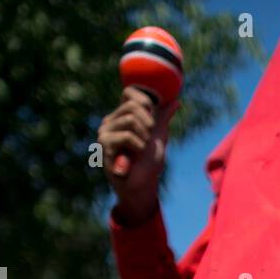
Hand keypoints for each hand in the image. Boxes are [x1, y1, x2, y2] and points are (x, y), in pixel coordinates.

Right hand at [98, 88, 179, 225]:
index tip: (152, 118)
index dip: (145, 100)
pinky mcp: (104, 144)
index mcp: (122, 116)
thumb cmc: (149, 163)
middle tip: (149, 138)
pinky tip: (134, 157)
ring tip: (140, 150)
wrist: (143, 185)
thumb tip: (174, 101)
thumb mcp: (158, 136)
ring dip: (144, 137)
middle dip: (149, 122)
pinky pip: (127, 136)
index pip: (129, 92)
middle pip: (132, 104)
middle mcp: (111, 121)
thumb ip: (163, 118)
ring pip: (131, 119)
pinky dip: (138, 146)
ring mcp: (105, 132)